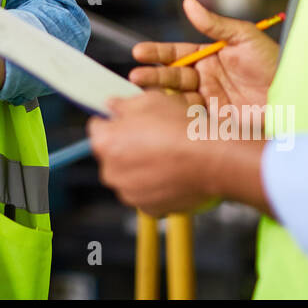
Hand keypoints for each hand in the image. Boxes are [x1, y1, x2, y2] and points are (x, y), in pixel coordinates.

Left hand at [88, 90, 215, 216]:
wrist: (212, 159)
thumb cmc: (181, 129)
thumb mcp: (148, 100)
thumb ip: (122, 104)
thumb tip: (112, 106)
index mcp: (105, 143)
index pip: (96, 127)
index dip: (111, 120)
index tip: (123, 118)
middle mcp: (111, 172)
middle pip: (111, 153)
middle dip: (126, 144)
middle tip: (150, 134)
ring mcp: (129, 193)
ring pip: (128, 174)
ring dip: (140, 165)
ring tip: (165, 153)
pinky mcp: (149, 208)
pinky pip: (145, 192)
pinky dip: (154, 183)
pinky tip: (171, 170)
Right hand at [128, 0, 279, 112]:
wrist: (293, 97)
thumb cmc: (273, 63)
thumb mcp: (244, 37)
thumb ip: (214, 24)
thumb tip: (188, 2)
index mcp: (210, 56)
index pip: (176, 53)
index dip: (157, 53)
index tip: (138, 52)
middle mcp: (206, 77)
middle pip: (172, 76)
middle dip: (152, 76)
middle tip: (136, 76)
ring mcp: (209, 99)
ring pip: (177, 96)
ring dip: (159, 95)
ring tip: (144, 95)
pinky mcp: (215, 120)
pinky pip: (190, 116)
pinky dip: (175, 113)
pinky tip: (164, 112)